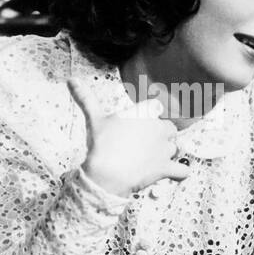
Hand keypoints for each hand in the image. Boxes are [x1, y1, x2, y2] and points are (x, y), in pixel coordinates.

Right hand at [68, 77, 189, 197]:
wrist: (106, 172)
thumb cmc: (101, 144)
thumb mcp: (94, 118)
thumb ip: (86, 98)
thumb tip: (71, 80)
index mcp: (145, 113)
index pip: (157, 107)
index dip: (151, 114)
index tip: (144, 121)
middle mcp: (159, 128)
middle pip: (169, 128)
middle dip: (161, 135)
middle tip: (145, 143)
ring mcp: (164, 149)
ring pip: (175, 148)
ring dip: (168, 153)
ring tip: (153, 159)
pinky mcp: (165, 168)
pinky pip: (182, 171)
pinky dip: (180, 173)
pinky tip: (174, 174)